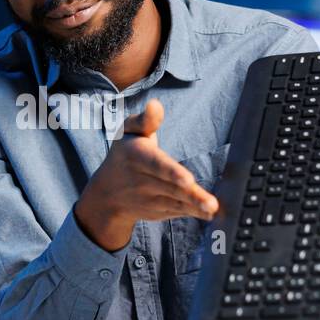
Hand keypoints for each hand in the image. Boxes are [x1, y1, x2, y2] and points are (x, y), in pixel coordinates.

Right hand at [75, 99, 218, 251]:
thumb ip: (145, 120)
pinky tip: (211, 214)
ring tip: (213, 209)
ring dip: (197, 207)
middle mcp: (142, 181)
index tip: (188, 180)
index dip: (172, 172)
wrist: (107, 195)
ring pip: (177, 203)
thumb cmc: (124, 155)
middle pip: (171, 188)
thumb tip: (155, 105)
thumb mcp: (128, 132)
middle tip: (211, 204)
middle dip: (192, 195)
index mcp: (136, 157)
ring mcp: (150, 200)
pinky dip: (195, 214)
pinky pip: (178, 212)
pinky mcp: (159, 212)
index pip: (156, 165)